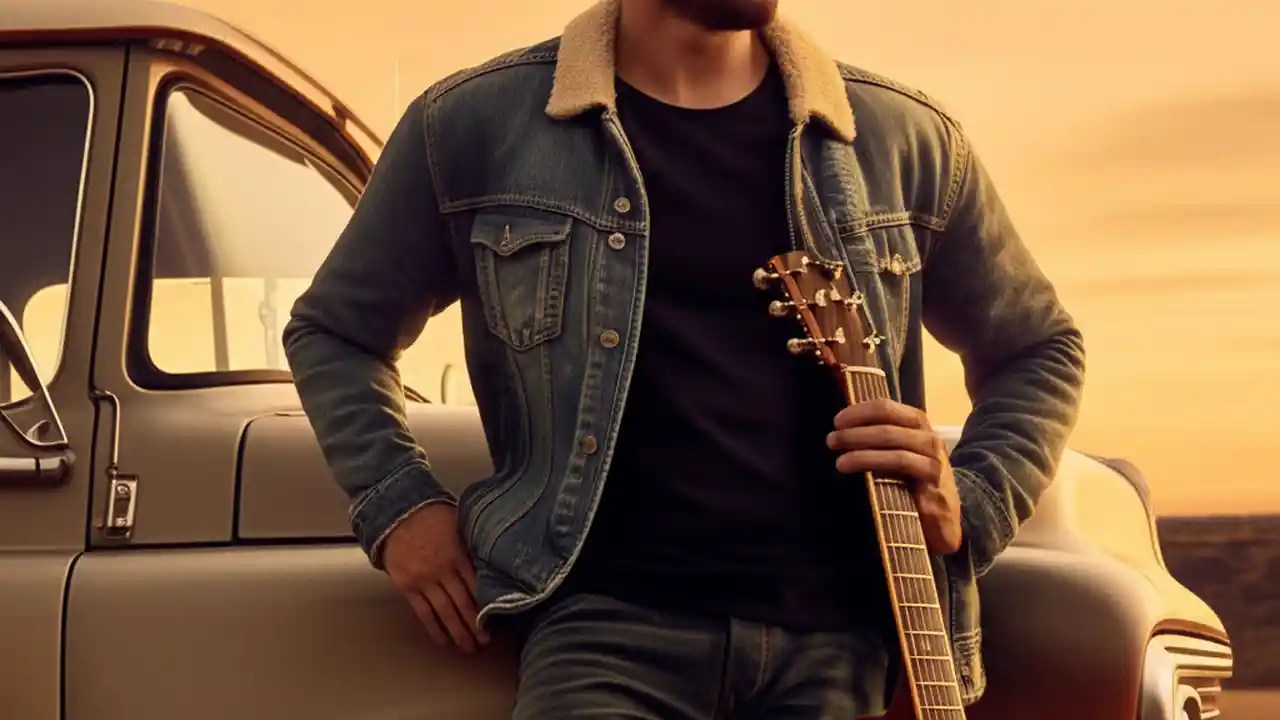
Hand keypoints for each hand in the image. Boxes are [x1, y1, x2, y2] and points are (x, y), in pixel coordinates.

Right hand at [382, 502, 489, 651]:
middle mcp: (443, 571)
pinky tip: (443, 640)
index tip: (496, 621)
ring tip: (468, 647)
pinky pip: (423, 613)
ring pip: (445, 613)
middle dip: (475, 626)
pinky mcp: (407, 587)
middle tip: (484, 642)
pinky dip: (434, 629)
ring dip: (458, 632)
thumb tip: (490, 563)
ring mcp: (424, 581)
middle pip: (464, 604)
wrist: (396, 512)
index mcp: (459, 555)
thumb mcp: (458, 525)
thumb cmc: (431, 516)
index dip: (486, 607)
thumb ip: (470, 546)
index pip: (477, 587)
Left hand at [827, 398, 962, 554]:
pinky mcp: (933, 481)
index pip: (886, 407)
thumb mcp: (898, 458)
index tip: (837, 422)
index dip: (859, 411)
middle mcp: (928, 437)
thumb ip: (879, 442)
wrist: (945, 521)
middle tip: (831, 441)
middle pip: (886, 424)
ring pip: (893, 442)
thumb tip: (841, 432)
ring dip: (861, 450)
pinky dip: (876, 463)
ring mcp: (933, 458)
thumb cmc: (915, 486)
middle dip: (854, 431)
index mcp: (918, 425)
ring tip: (839, 461)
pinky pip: (901, 463)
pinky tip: (859, 472)